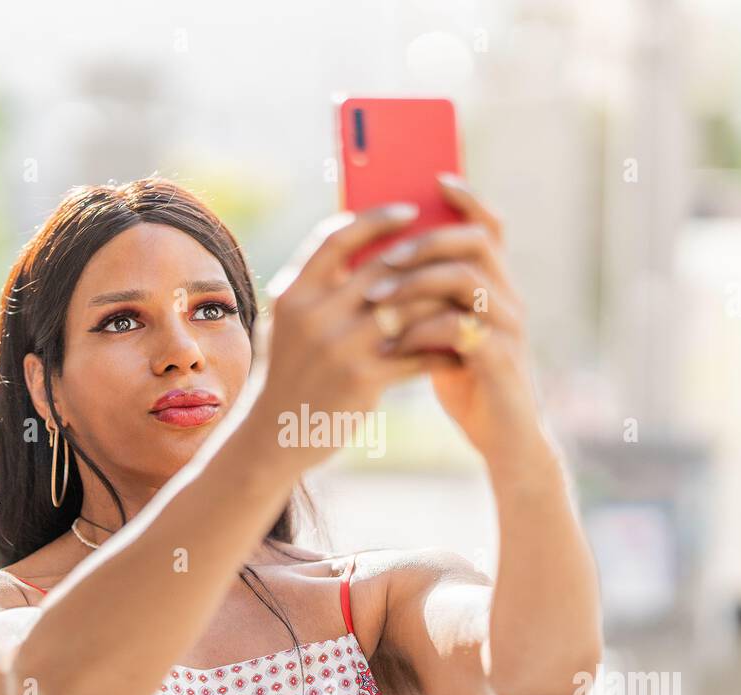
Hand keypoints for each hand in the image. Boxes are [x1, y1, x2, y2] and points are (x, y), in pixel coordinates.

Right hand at [249, 203, 462, 472]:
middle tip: (455, 251)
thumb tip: (374, 246)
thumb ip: (322, 287)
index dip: (376, 219)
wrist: (274, 436)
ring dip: (441, 303)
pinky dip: (442, 349)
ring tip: (466, 298)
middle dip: (424, 258)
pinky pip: (416, 353)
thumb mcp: (292, 324)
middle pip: (382, 268)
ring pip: (408, 308)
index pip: (337, 237)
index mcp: (293, 293)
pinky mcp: (362, 379)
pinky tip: (460, 347)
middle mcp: (313, 314)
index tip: (410, 211)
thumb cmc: (294, 373)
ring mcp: (337, 346)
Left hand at [365, 174, 541, 461]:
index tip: (434, 179)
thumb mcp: (442, 330)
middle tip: (383, 257)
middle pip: (476, 242)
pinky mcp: (499, 361)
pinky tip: (392, 345)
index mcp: (494, 285)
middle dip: (425, 242)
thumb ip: (424, 296)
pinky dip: (419, 332)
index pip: (488, 226)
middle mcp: (508, 298)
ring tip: (375, 301)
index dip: (467, 198)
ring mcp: (508, 328)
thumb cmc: (464, 379)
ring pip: (466, 280)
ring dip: (414, 284)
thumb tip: (372, 257)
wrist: (502, 437)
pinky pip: (458, 329)